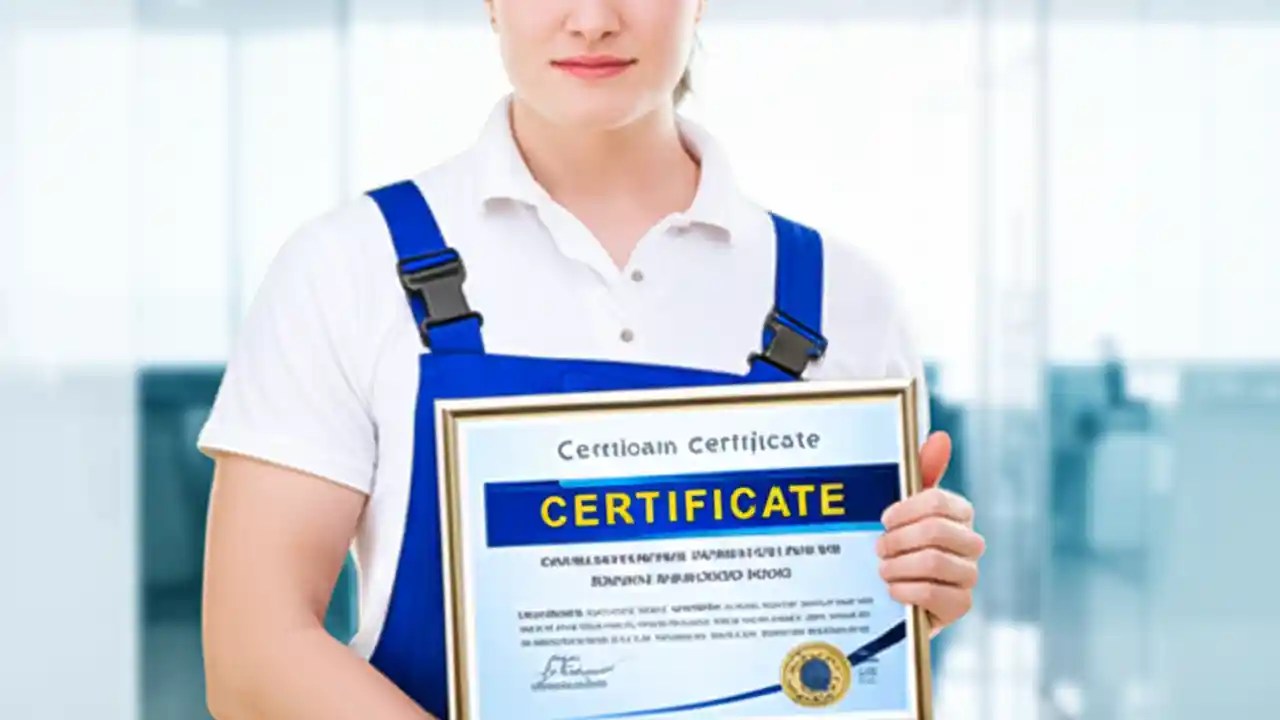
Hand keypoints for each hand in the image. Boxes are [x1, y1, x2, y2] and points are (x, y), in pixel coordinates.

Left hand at [876, 431, 983, 635]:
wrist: (895, 595)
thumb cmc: (901, 544)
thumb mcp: (904, 509)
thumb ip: (921, 472)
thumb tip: (940, 437)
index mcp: (960, 513)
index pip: (938, 501)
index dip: (905, 510)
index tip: (884, 518)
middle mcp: (971, 542)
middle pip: (935, 531)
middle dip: (897, 539)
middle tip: (879, 547)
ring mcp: (969, 575)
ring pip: (933, 561)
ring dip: (897, 565)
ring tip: (883, 568)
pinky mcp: (961, 604)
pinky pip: (931, 592)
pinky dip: (904, 589)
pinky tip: (893, 588)